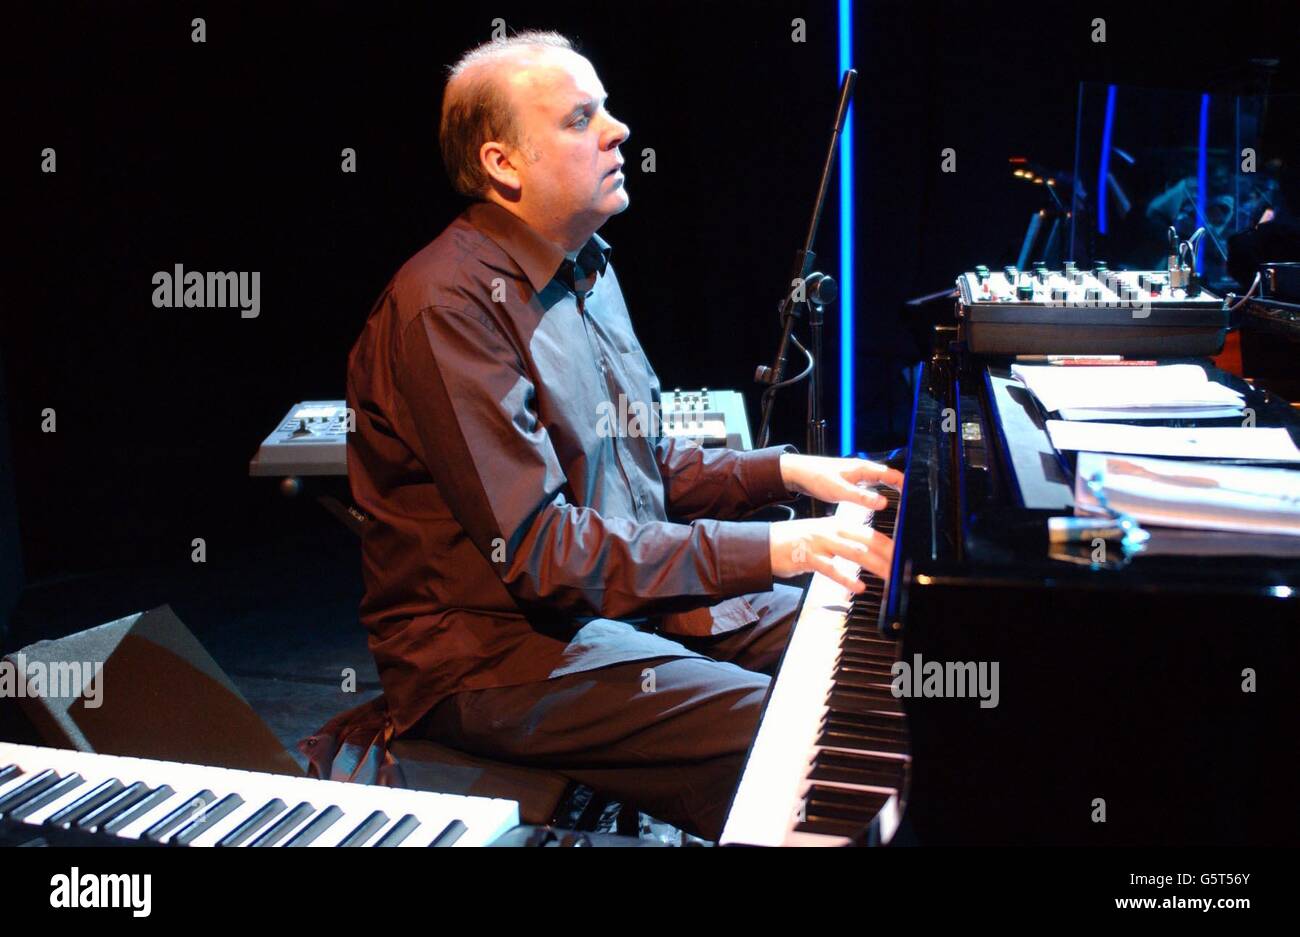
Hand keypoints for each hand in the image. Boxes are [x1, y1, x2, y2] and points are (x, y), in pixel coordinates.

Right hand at [769, 515, 893, 591]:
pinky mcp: (809, 557)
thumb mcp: (824, 538)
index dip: (889, 544)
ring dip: (875, 566)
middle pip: (868, 541)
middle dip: (889, 554)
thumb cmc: (797, 543)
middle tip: (903, 567)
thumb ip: (844, 543)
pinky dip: (847, 578)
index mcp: (838, 526)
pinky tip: (858, 587)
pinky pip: (832, 568)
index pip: (871, 533)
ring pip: (855, 553)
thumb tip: (866, 553)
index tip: (903, 555)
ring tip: (889, 577)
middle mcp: (832, 531)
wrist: (766, 544)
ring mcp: (820, 543)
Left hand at [779, 453, 902, 510]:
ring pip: (879, 482)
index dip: (904, 485)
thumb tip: (883, 503)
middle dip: (900, 489)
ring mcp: (855, 475)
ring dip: (889, 491)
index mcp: (863, 469)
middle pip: (888, 478)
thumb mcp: (839, 491)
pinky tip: (875, 504)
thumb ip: (861, 497)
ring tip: (897, 506)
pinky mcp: (849, 481)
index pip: (892, 474)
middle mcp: (861, 470)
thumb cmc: (815, 477)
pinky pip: (869, 487)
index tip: (913, 497)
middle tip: (908, 505)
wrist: (798, 473)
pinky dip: (876, 494)